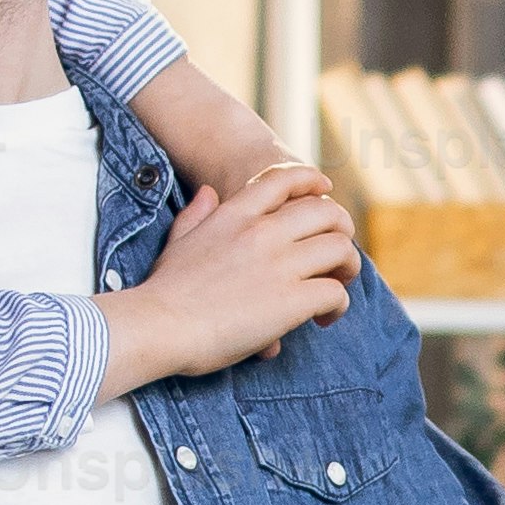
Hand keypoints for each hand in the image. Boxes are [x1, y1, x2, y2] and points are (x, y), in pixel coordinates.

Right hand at [98, 160, 358, 394]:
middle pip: (326, 212)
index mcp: (235, 214)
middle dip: (341, 229)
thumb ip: (196, 214)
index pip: (285, 180)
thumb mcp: (177, 241)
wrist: (156, 325)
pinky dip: (338, 305)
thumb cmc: (162, 291)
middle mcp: (263, 232)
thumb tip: (207, 192)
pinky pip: (335, 292)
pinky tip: (323, 318)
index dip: (312, 182)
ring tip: (338, 285)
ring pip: (340, 249)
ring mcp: (280, 265)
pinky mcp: (291, 301)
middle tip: (337, 255)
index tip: (325, 192)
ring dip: (347, 267)